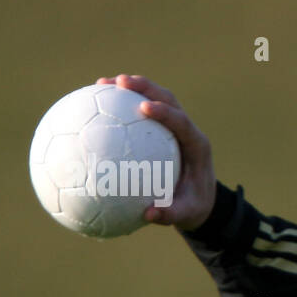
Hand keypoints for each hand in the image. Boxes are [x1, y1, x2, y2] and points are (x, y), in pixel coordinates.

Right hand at [94, 74, 215, 230]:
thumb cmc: (194, 206)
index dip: (165, 111)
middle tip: (119, 81)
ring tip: (102, 84)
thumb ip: (171, 214)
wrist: (202, 200)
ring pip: (155, 98)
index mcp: (196, 146)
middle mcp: (187, 131)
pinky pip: (142, 113)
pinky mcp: (163, 129)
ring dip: (132, 89)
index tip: (144, 107)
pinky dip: (122, 106)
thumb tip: (148, 215)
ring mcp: (175, 127)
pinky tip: (94, 107)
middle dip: (145, 87)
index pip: (182, 122)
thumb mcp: (187, 213)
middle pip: (168, 98)